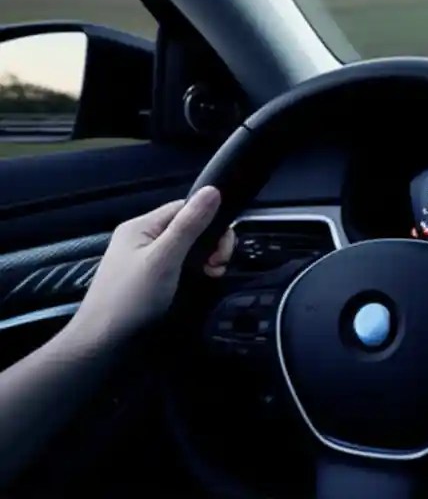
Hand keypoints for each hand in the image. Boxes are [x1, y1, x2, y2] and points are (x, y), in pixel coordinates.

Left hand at [68, 187, 234, 347]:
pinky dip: (193, 269)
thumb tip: (214, 189)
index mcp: (141, 225)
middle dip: (210, 242)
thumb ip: (189, 225)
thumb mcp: (164, 258)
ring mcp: (143, 258)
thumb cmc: (132, 296)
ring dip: (204, 257)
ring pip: (185, 246)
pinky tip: (199, 281)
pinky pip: (177, 263)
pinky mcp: (147, 277)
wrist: (102, 340)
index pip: (185, 208)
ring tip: (212, 275)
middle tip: (217, 267)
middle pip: (187, 226)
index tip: (222, 249)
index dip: (209, 222)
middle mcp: (141, 237)